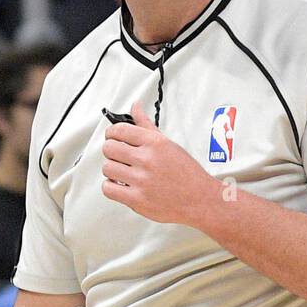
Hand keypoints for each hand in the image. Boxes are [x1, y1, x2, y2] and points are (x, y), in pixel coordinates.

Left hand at [101, 102, 218, 225]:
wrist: (199, 199)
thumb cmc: (185, 173)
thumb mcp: (168, 143)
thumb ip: (147, 125)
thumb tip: (135, 107)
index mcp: (155, 143)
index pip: (119, 130)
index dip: (111, 133)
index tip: (113, 137)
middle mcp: (147, 160)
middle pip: (109, 148)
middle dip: (111, 151)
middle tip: (118, 156)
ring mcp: (141, 180)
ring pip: (107, 168)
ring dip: (112, 170)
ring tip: (122, 172)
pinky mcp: (137, 199)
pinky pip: (108, 189)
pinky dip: (111, 187)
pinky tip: (121, 185)